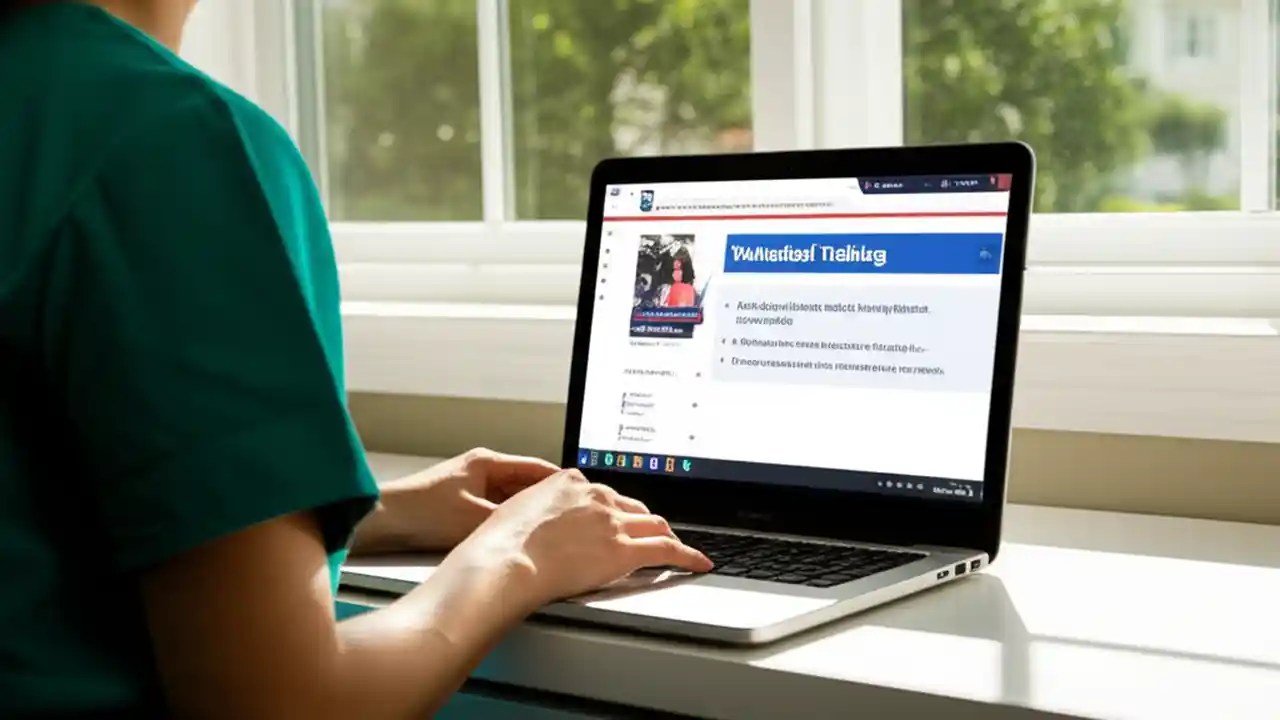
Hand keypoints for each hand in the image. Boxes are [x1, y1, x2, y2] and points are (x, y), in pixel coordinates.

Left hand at [352, 448, 559, 552]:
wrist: (383, 518)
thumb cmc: (423, 510)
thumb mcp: (475, 518)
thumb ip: (510, 520)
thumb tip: (540, 528)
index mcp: (488, 463)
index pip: (537, 469)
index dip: (562, 483)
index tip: (582, 494)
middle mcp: (482, 471)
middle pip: (526, 485)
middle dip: (548, 501)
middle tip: (572, 516)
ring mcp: (471, 487)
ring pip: (511, 500)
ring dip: (527, 514)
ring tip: (550, 529)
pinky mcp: (461, 504)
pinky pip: (495, 511)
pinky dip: (508, 522)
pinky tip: (516, 538)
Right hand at [441, 469, 712, 610]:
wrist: (505, 561)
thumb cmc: (499, 543)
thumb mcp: (514, 510)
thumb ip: (535, 510)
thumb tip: (534, 520)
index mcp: (568, 481)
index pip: (603, 494)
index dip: (612, 509)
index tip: (615, 517)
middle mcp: (595, 495)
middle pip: (631, 506)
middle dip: (643, 520)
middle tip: (650, 533)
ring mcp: (612, 521)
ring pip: (653, 525)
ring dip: (666, 535)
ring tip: (675, 546)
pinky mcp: (624, 550)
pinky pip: (667, 550)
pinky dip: (687, 556)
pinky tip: (697, 562)